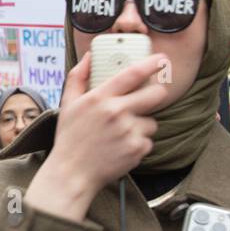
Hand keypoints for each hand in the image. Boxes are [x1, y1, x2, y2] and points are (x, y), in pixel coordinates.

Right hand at [24, 51, 165, 221]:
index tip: (162, 59)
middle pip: (156, 95)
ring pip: (152, 121)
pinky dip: (138, 143)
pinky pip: (148, 141)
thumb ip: (78, 76)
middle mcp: (116, 112)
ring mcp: (129, 132)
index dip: (152, 63)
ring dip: (142, 125)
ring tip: (121, 133)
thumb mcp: (68, 103)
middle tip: (148, 98)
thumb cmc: (70, 138)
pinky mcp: (137, 149)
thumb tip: (90, 56)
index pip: (133, 74)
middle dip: (156, 94)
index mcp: (100, 98)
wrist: (72, 174)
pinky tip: (121, 147)